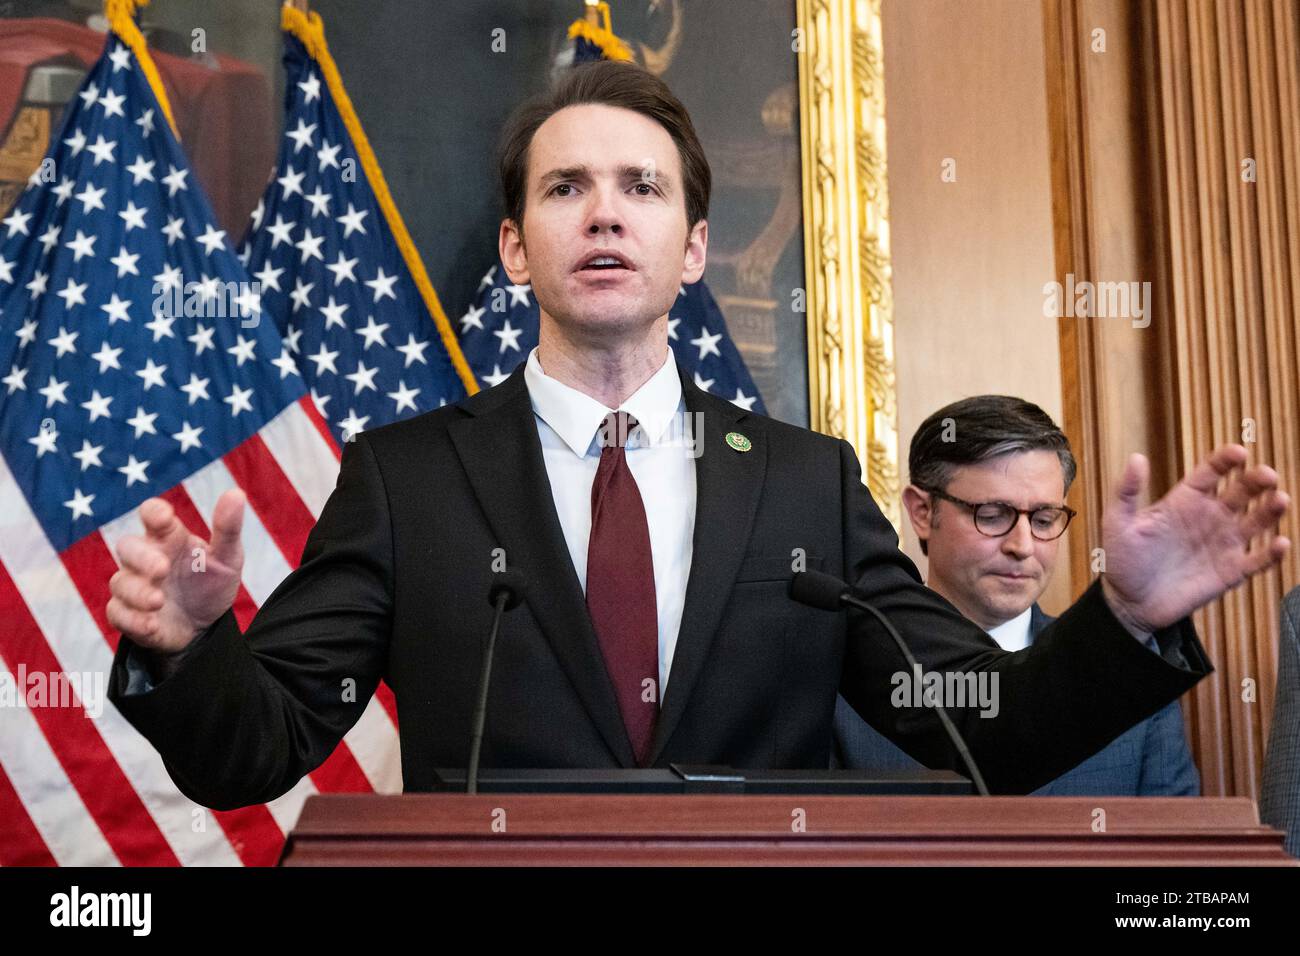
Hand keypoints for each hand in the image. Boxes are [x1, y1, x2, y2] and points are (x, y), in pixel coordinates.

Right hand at [105, 489, 245, 653]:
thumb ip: (228, 528)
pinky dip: (133, 619)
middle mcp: (145, 558)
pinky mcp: (126, 614)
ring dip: (138, 591)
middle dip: (142, 557)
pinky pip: (118, 614)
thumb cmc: (210, 583)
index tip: (162, 517)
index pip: (152, 514)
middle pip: (128, 546)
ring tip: (158, 601)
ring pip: (120, 582)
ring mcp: (133, 586)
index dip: (153, 512)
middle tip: (162, 568)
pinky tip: (152, 625)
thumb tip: (236, 493)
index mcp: (169, 537)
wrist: (204, 626)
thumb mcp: (227, 558)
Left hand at [1100, 444, 1290, 631]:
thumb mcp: (1118, 522)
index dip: (1225, 460)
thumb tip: (1136, 458)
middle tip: (1267, 475)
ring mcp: (1222, 543)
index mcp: (1185, 500)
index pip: (1211, 472)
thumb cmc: (1122, 560)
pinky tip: (1281, 543)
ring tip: (1280, 500)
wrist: (1129, 602)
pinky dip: (1272, 553)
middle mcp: (1209, 517)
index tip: (1239, 452)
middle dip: (1256, 481)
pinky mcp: (1230, 571)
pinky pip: (1258, 560)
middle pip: (1241, 492)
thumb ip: (1127, 491)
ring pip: (1256, 521)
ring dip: (1271, 510)